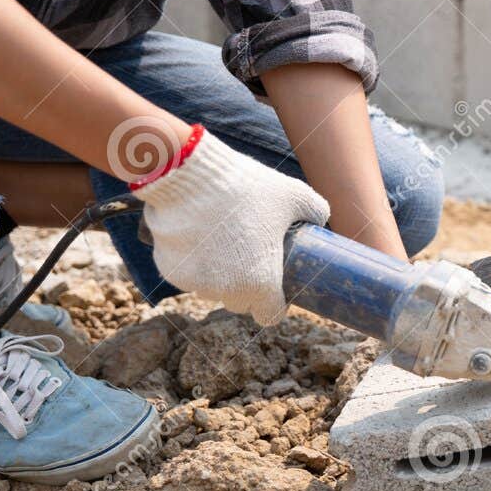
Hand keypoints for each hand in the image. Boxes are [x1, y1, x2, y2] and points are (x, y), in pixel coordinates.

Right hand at [133, 127, 328, 324]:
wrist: (189, 174)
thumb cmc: (247, 187)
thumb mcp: (294, 195)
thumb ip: (315, 211)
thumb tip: (321, 219)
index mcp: (260, 284)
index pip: (270, 316)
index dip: (275, 303)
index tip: (276, 287)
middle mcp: (226, 292)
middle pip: (240, 302)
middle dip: (247, 286)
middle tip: (250, 256)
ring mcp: (194, 284)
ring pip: (212, 288)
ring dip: (218, 275)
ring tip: (223, 239)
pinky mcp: (169, 270)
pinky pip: (187, 274)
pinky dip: (193, 262)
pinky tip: (198, 234)